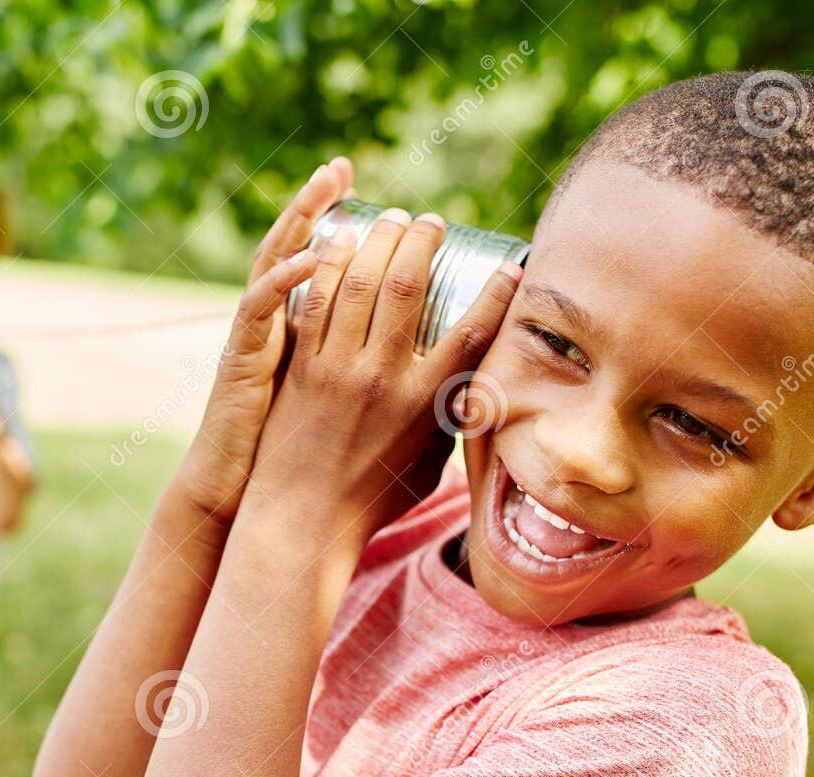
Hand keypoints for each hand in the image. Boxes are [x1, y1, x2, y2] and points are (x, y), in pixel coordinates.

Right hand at [171, 157, 354, 527]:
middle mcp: (281, 326)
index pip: (327, 265)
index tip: (366, 190)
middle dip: (323, 203)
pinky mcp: (244, 357)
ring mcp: (260, 338)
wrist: (244, 497)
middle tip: (344, 166)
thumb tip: (449, 382)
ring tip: (331, 181)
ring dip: (304, 217)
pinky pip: (261, 306)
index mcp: (306, 332)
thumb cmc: (297, 463)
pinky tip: (314, 252)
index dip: (342, 224)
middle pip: (302, 247)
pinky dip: (284, 277)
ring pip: (279, 261)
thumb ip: (378, 385)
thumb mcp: (340, 410)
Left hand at [247, 208, 520, 548]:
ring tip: (392, 218)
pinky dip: (329, 264)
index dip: (497, 292)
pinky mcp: (302, 367)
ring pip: (359, 283)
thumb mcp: (427, 466)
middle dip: (423, 241)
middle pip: (407, 286)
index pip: (471, 333)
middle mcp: (382, 378)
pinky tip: (339, 240)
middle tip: (432, 222)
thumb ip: (447, 424)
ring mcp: (337, 369)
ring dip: (378, 239)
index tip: (511, 265)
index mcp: (423, 404)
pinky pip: (316, 301)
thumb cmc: (371, 501)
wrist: (303, 521)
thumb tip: (472, 394)